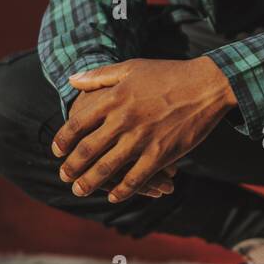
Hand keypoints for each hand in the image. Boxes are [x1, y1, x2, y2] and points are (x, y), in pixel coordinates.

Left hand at [51, 56, 236, 203]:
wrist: (206, 85)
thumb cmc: (168, 73)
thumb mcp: (132, 67)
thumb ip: (100, 76)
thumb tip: (71, 80)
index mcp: (114, 98)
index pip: (77, 124)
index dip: (63, 140)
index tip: (57, 151)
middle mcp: (123, 120)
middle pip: (87, 150)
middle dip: (72, 167)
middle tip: (64, 177)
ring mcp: (141, 139)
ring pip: (107, 168)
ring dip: (90, 183)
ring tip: (79, 191)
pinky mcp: (160, 154)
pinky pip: (135, 179)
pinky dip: (122, 191)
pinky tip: (114, 196)